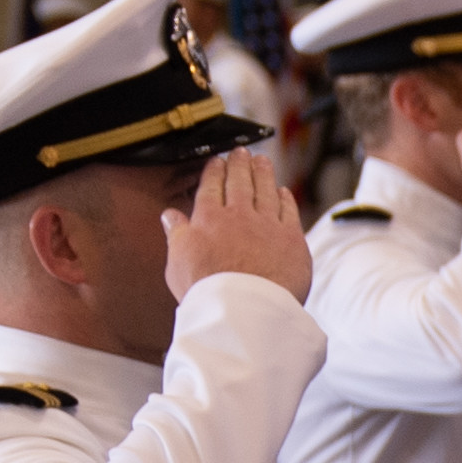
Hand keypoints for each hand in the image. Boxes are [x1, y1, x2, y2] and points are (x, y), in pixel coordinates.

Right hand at [165, 146, 311, 301]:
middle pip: (240, 182)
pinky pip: (289, 212)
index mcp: (209, 218)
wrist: (244, 310)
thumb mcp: (178, 262)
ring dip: (263, 173)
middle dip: (239, 164)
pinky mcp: (292, 240)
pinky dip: (285, 199)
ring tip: (262, 161)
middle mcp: (239, 215)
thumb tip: (169, 214)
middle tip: (241, 152)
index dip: (214, 171)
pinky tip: (283, 192)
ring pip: (266, 190)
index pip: (211, 187)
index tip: (217, 161)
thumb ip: (176, 234)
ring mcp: (268, 226)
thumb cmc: (206, 292)